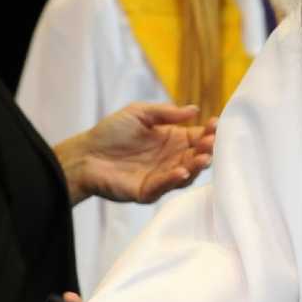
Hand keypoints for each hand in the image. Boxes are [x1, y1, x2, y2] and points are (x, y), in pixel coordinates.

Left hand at [55, 103, 215, 205]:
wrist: (85, 154)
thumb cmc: (111, 132)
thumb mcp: (139, 113)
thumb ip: (166, 112)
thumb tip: (194, 110)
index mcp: (172, 139)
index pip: (197, 137)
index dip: (209, 132)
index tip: (216, 124)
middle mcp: (171, 159)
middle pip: (196, 157)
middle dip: (207, 150)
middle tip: (211, 142)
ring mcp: (161, 176)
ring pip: (186, 175)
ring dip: (196, 167)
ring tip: (202, 157)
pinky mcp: (147, 192)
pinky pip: (164, 187)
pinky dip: (173, 180)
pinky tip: (181, 171)